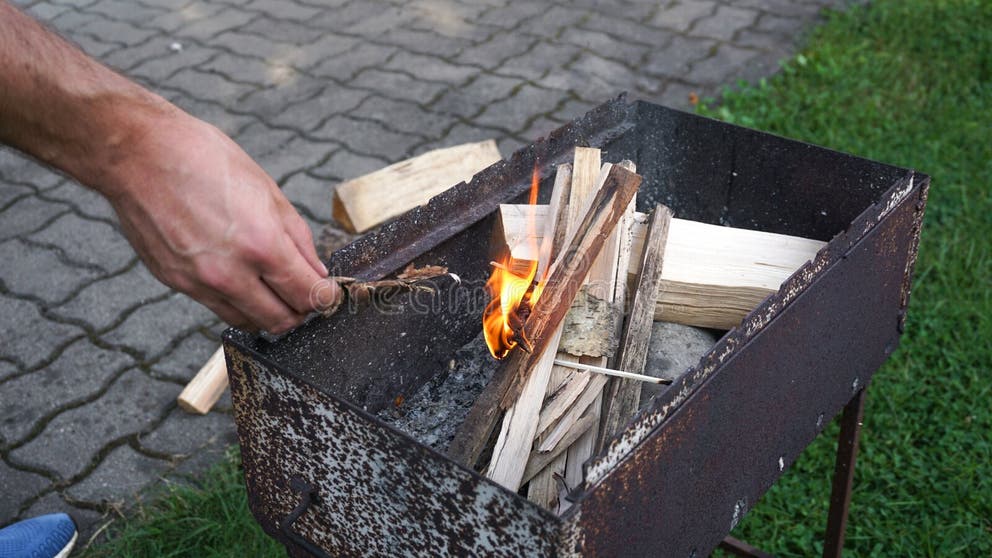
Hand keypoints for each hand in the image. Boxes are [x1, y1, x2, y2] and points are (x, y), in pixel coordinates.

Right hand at [103, 110, 340, 333]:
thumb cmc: (202, 158)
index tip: (329, 293)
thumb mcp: (267, 189)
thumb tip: (316, 271)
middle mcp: (230, 272)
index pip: (307, 295)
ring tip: (273, 289)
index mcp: (261, 244)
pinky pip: (217, 307)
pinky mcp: (175, 283)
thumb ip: (297, 237)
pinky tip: (240, 279)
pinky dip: (236, 302)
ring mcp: (199, 282)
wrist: (137, 152)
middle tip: (305, 295)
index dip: (325, 298)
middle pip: (281, 320)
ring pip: (249, 321)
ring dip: (268, 311)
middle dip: (301, 311)